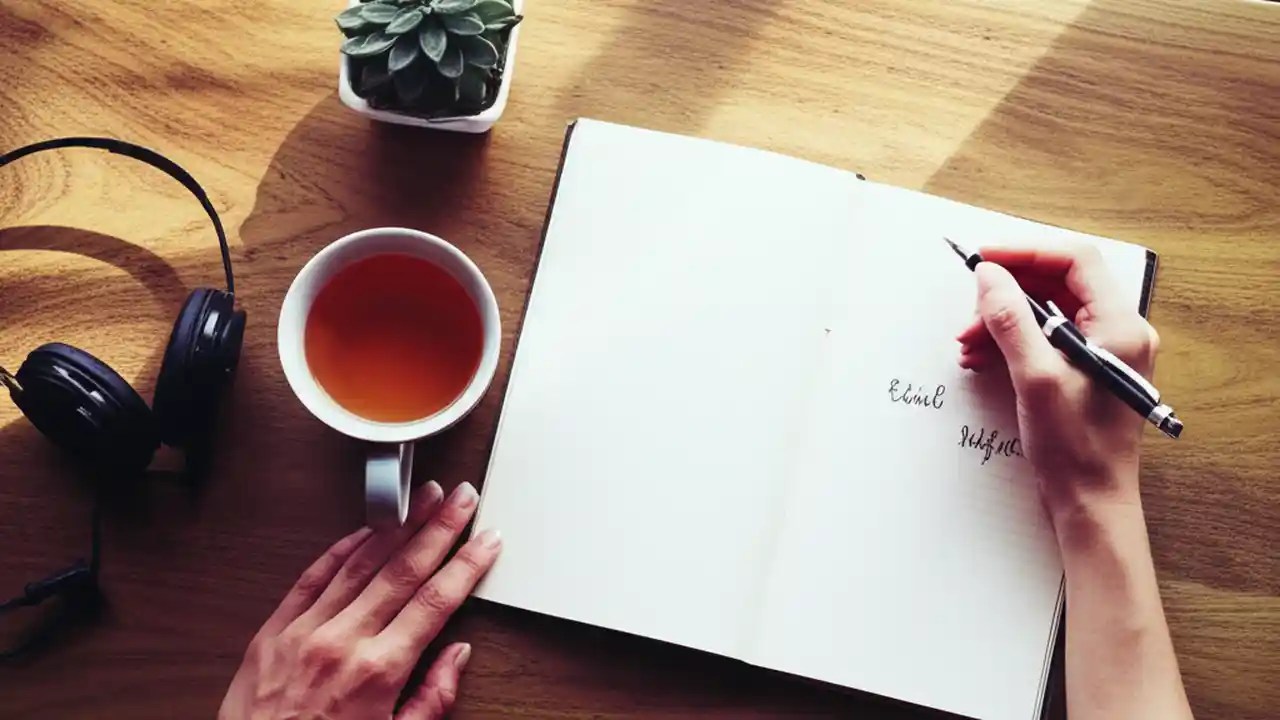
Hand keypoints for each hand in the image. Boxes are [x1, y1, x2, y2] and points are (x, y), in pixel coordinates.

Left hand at [219, 482, 500, 719]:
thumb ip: (432, 699)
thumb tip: (457, 655)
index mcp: (378, 672)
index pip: (436, 601)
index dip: (467, 565)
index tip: (487, 540)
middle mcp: (342, 643)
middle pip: (404, 569)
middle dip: (439, 527)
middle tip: (461, 496)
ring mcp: (304, 633)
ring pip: (360, 563)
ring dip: (397, 526)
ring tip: (422, 498)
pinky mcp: (272, 633)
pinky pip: (312, 578)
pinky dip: (341, 550)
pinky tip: (363, 531)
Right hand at [955, 245, 1159, 519]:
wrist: (1091, 503)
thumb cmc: (1076, 450)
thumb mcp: (1036, 379)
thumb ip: (1012, 321)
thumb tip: (989, 277)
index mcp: (1121, 326)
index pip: (1074, 261)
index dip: (1025, 252)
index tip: (983, 260)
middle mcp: (1118, 332)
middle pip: (1058, 283)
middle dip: (1007, 292)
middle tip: (971, 312)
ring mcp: (1103, 351)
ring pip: (1046, 310)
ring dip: (1003, 318)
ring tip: (969, 342)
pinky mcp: (1084, 370)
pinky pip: (1044, 337)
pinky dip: (1010, 340)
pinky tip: (981, 357)